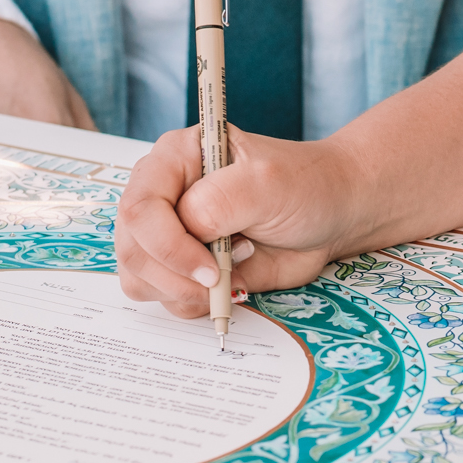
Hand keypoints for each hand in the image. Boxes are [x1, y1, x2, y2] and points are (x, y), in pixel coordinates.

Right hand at [116, 125, 390, 317]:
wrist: (330, 214)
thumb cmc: (303, 186)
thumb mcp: (267, 182)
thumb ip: (220, 201)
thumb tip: (187, 231)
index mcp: (173, 159)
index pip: (139, 208)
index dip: (168, 247)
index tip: (210, 269)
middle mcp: (161, 196)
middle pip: (133, 249)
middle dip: (176, 277)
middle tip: (221, 276)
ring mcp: (167, 234)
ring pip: (139, 279)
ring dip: (183, 292)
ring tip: (230, 272)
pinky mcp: (181, 268)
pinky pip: (163, 298)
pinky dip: (192, 303)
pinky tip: (228, 283)